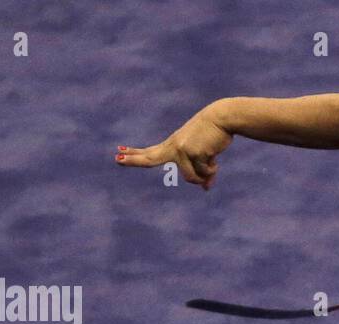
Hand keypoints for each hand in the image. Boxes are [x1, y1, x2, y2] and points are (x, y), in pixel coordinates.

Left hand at [115, 104, 233, 189]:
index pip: (150, 151)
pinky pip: (202, 173)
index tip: (119, 151)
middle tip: (116, 159)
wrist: (221, 119)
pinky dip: (212, 170)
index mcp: (173, 145)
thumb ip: (202, 172)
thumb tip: (205, 189)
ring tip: (213, 165)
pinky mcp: (192, 153)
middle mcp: (173, 147)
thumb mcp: (206, 155)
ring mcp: (181, 150)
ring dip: (204, 176)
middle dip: (133, 160)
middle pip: (150, 158)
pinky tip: (215, 159)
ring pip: (190, 177)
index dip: (135, 153)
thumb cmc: (214, 135)